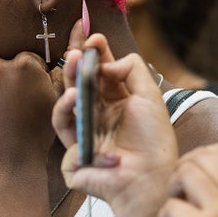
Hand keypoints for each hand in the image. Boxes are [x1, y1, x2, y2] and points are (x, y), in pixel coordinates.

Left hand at [0, 51, 55, 185]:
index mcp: (25, 65)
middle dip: (4, 83)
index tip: (24, 95)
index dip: (25, 79)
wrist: (10, 164)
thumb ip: (51, 76)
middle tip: (9, 108)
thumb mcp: (54, 101)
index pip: (23, 61)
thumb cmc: (37, 135)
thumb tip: (55, 57)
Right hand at [53, 33, 176, 216]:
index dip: (90, 55)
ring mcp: (83, 141)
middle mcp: (95, 119)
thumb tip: (106, 62)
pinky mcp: (75, 164)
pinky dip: (81, 145)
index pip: (96, 74)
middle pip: (76, 89)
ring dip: (64, 101)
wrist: (153, 179)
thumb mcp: (150, 97)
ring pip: (62, 117)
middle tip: (75, 54)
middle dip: (73, 70)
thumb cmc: (154, 142)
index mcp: (112, 103)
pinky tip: (96, 144)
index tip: (90, 37)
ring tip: (73, 90)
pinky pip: (70, 151)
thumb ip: (132, 70)